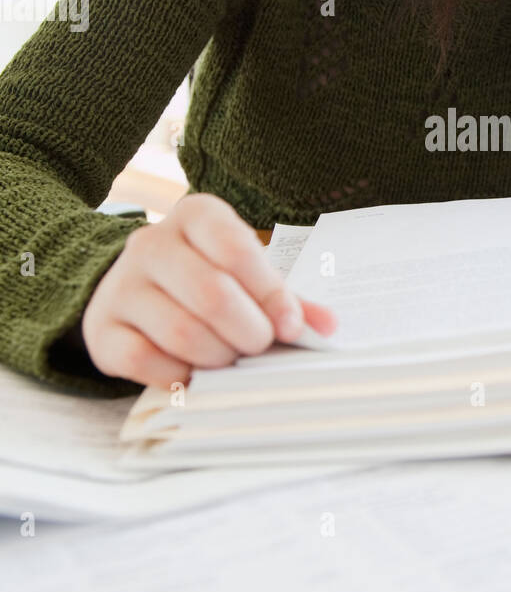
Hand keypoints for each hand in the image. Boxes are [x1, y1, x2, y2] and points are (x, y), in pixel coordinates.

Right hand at [81, 192, 335, 387]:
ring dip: (217, 357)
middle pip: (211, 293)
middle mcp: (151, 243)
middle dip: (248, 331)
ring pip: (179, 331)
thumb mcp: (246, 274)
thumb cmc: (207, 278)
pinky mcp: (101, 329)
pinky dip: (178, 374)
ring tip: (229, 358)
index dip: (271, 294)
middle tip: (260, 346)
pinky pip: (143, 360)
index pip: (236, 249)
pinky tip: (192, 371)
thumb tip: (327, 327)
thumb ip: (286, 298)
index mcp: (195, 216)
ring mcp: (121, 286)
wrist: (136, 287)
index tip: (291, 327)